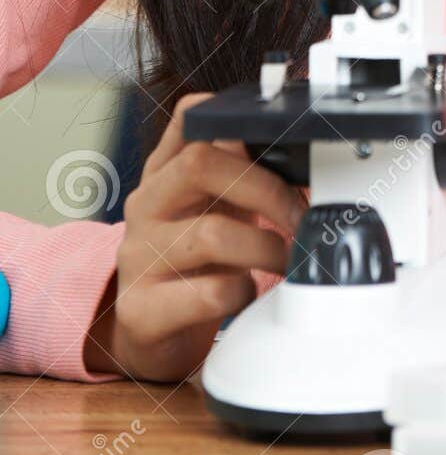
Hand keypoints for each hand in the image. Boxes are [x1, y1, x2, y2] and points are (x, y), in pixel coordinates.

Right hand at [85, 92, 306, 382]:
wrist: (148, 334)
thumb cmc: (193, 263)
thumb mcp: (213, 207)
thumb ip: (240, 172)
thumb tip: (299, 148)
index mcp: (164, 173)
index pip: (189, 120)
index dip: (236, 120)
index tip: (284, 142)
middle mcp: (145, 206)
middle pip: (200, 163)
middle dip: (267, 189)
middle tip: (300, 217)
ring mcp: (137, 257)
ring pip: (211, 233)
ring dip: (266, 248)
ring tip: (284, 261)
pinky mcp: (141, 310)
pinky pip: (209, 293)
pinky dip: (243, 293)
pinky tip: (245, 294)